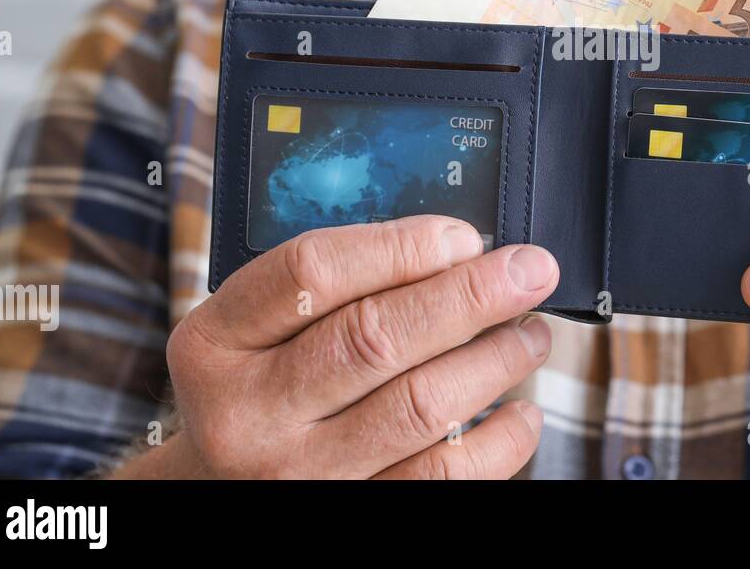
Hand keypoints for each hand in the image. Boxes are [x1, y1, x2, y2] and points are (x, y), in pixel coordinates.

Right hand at [115, 216, 558, 478]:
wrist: (217, 489)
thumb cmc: (256, 386)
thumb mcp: (253, 329)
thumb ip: (330, 284)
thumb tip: (457, 250)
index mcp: (217, 342)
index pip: (311, 272)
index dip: (400, 247)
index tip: (463, 236)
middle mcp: (248, 413)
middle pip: (375, 338)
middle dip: (470, 296)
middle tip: (531, 270)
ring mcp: (298, 474)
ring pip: (419, 406)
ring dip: (495, 360)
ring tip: (532, 332)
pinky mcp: (351, 514)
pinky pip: (441, 478)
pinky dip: (499, 441)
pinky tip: (522, 410)